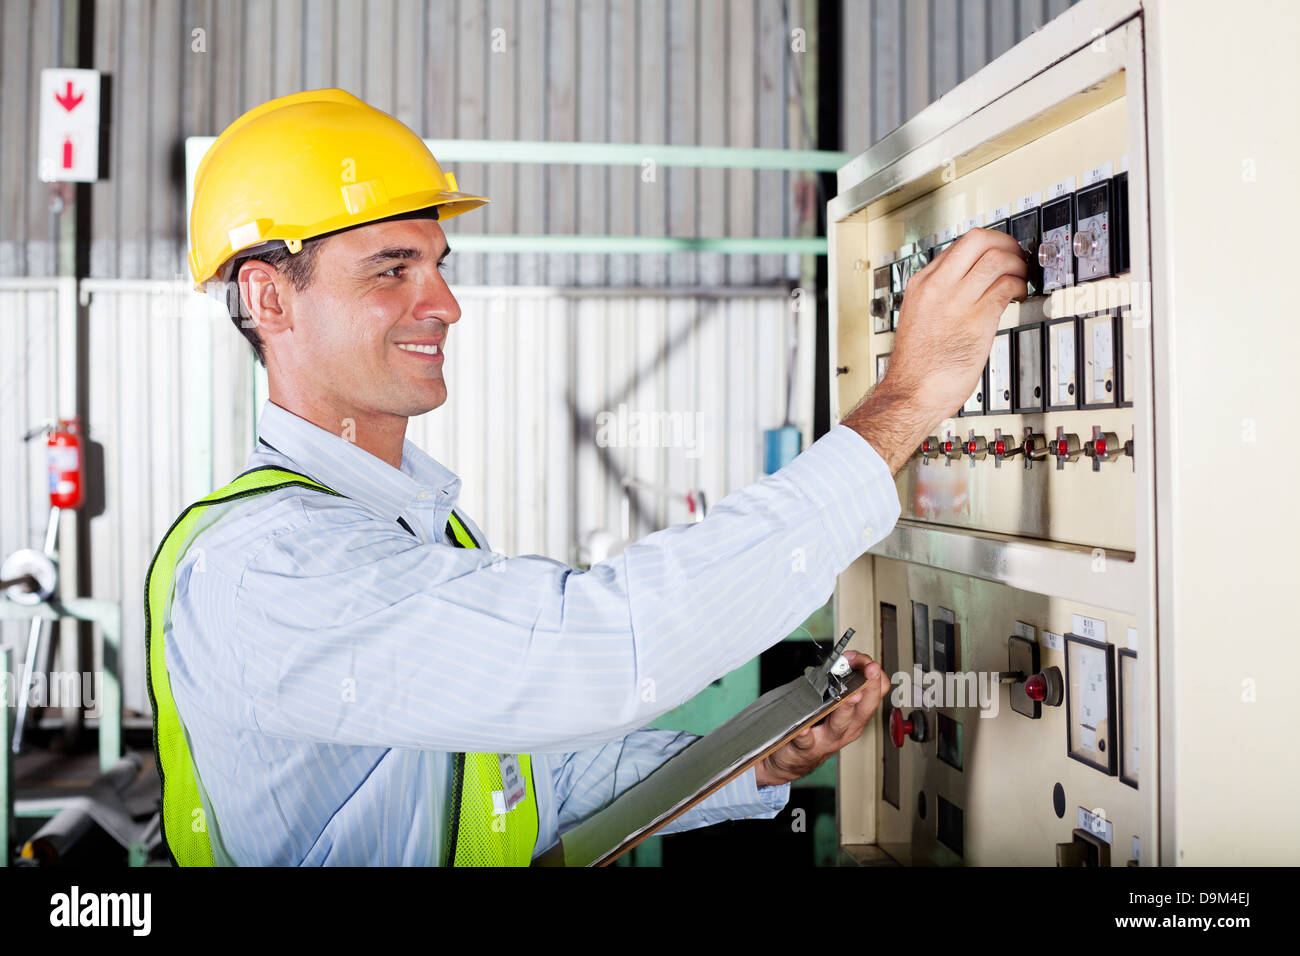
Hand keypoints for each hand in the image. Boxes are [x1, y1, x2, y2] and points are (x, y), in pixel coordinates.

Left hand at [754, 650, 890, 787]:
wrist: (793, 758)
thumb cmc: (815, 726)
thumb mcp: (833, 703)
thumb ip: (840, 681)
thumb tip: (845, 658)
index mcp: (857, 714)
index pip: (876, 691)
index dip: (873, 673)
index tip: (862, 659)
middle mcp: (848, 727)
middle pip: (866, 707)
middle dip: (870, 686)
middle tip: (870, 671)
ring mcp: (829, 738)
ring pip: (841, 723)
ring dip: (846, 708)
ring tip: (849, 697)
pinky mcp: (807, 747)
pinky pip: (807, 740)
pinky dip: (806, 734)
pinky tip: (804, 728)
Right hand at [841, 228, 1027, 472]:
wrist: (910, 393)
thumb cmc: (915, 366)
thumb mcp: (919, 317)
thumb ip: (940, 298)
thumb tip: (967, 288)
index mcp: (921, 284)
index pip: (959, 245)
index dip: (986, 245)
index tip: (998, 253)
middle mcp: (938, 286)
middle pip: (978, 240)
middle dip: (1006, 243)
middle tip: (1016, 255)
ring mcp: (957, 301)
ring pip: (997, 259)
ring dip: (1018, 264)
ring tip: (1021, 277)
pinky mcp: (977, 320)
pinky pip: (1007, 287)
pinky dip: (1020, 285)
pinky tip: (1019, 295)